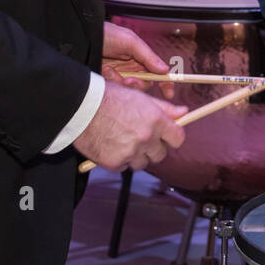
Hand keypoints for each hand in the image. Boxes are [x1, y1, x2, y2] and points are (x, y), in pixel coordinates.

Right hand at [72, 80, 186, 172]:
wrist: (80, 107)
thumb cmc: (109, 98)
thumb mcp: (140, 97)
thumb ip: (164, 108)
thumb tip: (184, 112)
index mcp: (155, 120)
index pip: (178, 138)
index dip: (172, 138)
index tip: (167, 137)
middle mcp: (146, 138)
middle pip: (161, 154)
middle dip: (153, 149)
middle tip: (140, 139)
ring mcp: (131, 152)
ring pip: (142, 163)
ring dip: (136, 156)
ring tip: (122, 141)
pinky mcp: (116, 163)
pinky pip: (124, 167)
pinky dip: (119, 160)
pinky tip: (110, 146)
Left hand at [99, 22, 175, 98]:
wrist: (84, 38)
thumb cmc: (107, 34)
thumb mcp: (130, 42)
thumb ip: (148, 56)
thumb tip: (165, 70)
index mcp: (142, 58)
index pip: (158, 73)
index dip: (165, 83)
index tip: (168, 93)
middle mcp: (133, 68)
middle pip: (145, 84)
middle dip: (138, 84)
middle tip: (129, 80)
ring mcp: (121, 74)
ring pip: (130, 88)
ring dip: (121, 81)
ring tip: (110, 70)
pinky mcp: (109, 80)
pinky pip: (116, 88)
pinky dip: (111, 80)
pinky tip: (105, 70)